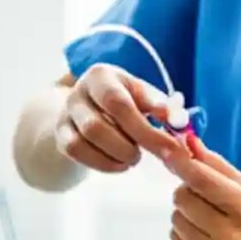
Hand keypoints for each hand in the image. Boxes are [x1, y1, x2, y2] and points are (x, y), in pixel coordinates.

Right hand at [55, 63, 184, 172]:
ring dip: (118, 154)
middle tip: (159, 154)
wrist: (88, 110)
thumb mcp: (144, 97)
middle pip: (100, 123)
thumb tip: (180, 121)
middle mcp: (78, 91)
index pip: (121, 103)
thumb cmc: (125, 101)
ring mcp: (66, 114)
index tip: (173, 143)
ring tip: (136, 157)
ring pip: (87, 139)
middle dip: (134, 143)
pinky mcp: (60, 135)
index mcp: (101, 75)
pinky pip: (77, 152)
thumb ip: (164, 107)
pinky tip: (120, 164)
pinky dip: (103, 163)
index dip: (148, 127)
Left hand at [166, 137, 240, 239]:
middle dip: (189, 191)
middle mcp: (229, 237)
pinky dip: (184, 235)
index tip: (170, 151)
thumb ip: (217, 166)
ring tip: (209, 221)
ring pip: (175, 219)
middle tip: (206, 197)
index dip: (182, 163)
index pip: (203, 181)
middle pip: (182, 198)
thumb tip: (189, 142)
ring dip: (186, 214)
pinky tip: (205, 238)